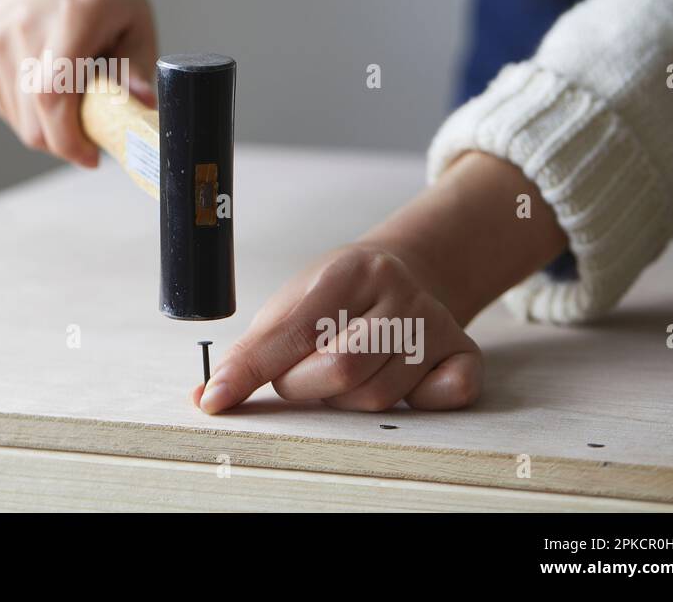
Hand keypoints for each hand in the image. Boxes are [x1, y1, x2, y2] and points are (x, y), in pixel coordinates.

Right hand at [0, 0, 157, 166]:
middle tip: (92, 134)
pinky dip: (30, 113)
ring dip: (49, 128)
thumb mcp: (136, 22)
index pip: (53, 94)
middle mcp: (25, 26)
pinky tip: (49, 84)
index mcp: (72, 15)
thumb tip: (143, 104)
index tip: (92, 156)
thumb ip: (138, 67)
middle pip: (34, 118)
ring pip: (20, 121)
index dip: (69, 139)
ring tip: (74, 97)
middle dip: (65, 143)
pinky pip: (6, 108)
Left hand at [190, 151, 567, 413]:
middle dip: (303, 386)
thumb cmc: (338, 294)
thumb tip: (209, 395)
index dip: (250, 369)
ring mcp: (435, 323)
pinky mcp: (464, 352)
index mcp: (349, 269)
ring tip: (342, 367)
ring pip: (378, 397)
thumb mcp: (294, 300)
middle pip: (341, 369)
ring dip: (345, 398)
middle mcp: (399, 292)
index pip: (292, 330)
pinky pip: (442, 398)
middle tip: (299, 374)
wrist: (403, 271)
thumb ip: (254, 348)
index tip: (215, 399)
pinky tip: (398, 378)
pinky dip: (416, 403)